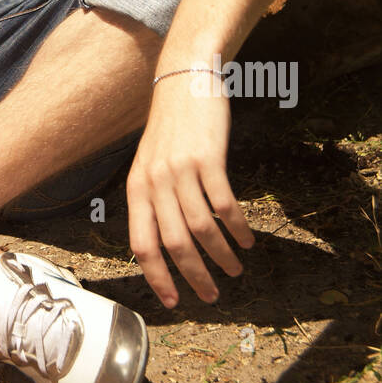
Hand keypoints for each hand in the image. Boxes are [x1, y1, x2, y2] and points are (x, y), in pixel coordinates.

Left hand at [125, 77, 253, 306]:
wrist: (184, 81)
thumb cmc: (170, 128)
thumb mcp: (150, 164)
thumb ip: (154, 200)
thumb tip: (167, 246)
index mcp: (136, 188)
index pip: (142, 245)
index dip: (158, 278)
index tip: (175, 301)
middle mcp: (154, 181)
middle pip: (174, 244)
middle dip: (194, 277)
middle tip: (212, 296)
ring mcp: (181, 170)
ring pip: (201, 229)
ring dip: (220, 256)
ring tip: (235, 270)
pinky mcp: (208, 159)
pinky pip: (224, 206)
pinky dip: (237, 228)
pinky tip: (247, 241)